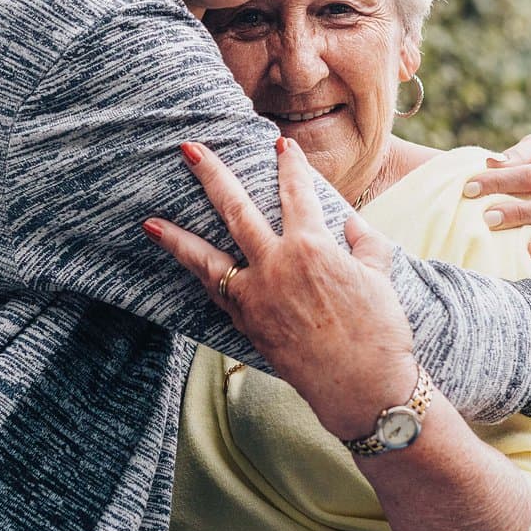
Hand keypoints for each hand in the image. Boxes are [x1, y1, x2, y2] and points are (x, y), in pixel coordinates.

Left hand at [143, 138, 417, 439]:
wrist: (362, 387)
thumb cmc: (379, 333)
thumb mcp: (380, 277)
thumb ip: (365, 244)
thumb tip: (351, 227)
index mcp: (312, 246)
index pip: (296, 192)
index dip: (289, 164)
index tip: (280, 143)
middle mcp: (276, 265)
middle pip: (235, 210)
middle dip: (211, 175)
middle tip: (189, 148)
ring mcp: (256, 296)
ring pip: (207, 259)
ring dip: (176, 239)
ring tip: (150, 224)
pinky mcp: (247, 325)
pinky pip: (217, 295)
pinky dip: (201, 279)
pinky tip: (188, 270)